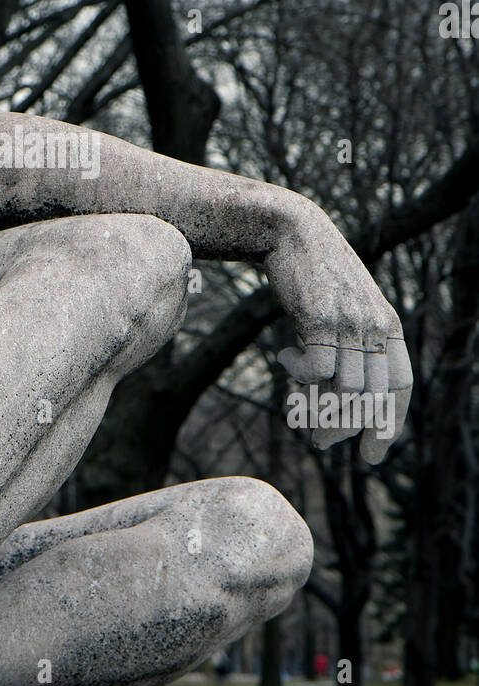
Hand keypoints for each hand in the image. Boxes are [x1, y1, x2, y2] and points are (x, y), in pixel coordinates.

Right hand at [264, 199, 411, 462]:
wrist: (293, 230)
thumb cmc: (313, 275)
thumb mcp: (340, 311)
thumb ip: (347, 348)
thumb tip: (335, 402)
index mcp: (388, 324)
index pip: (400, 386)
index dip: (388, 424)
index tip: (371, 455)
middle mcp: (375, 324)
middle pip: (371, 397)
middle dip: (345, 429)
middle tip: (320, 442)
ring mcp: (350, 320)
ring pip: (345, 389)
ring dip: (317, 407)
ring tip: (295, 407)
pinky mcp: (321, 317)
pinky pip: (317, 367)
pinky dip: (298, 374)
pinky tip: (283, 357)